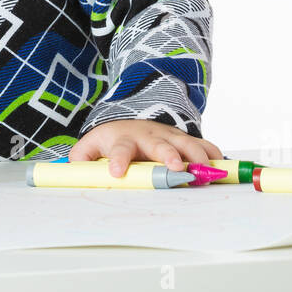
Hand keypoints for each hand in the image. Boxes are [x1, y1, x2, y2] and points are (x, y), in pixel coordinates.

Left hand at [68, 119, 223, 177]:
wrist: (129, 119)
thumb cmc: (110, 140)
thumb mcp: (90, 146)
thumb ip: (80, 160)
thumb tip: (68, 173)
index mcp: (122, 139)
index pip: (119, 148)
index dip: (118, 160)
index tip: (116, 172)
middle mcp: (148, 136)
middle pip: (159, 145)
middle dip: (168, 156)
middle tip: (176, 168)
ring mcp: (168, 136)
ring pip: (186, 143)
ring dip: (197, 156)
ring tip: (207, 171)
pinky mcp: (184, 140)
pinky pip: (203, 145)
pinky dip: (214, 154)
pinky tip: (222, 165)